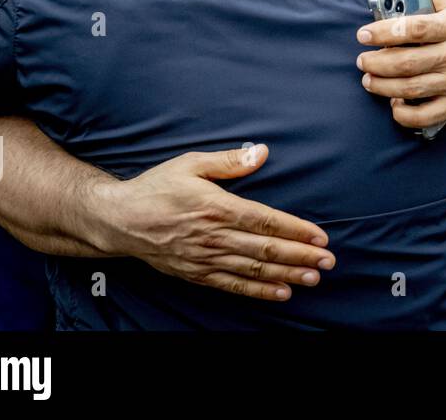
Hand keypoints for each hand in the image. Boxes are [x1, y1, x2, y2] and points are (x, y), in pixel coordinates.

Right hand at [90, 144, 335, 300]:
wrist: (117, 220)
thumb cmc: (156, 187)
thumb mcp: (190, 163)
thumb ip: (229, 161)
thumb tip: (262, 152)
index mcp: (216, 207)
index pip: (265, 222)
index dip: (296, 231)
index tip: (320, 237)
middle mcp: (213, 236)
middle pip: (265, 250)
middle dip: (300, 257)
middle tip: (328, 262)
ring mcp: (204, 258)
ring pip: (253, 271)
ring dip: (286, 276)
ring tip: (313, 279)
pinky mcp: (195, 273)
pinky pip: (232, 285)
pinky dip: (258, 291)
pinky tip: (280, 293)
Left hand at [356, 0, 445, 128]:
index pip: (413, 29)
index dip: (383, 32)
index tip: (363, 35)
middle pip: (406, 62)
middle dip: (376, 63)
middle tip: (362, 61)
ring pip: (411, 88)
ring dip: (382, 86)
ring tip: (369, 80)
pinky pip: (424, 115)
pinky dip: (403, 113)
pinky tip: (394, 103)